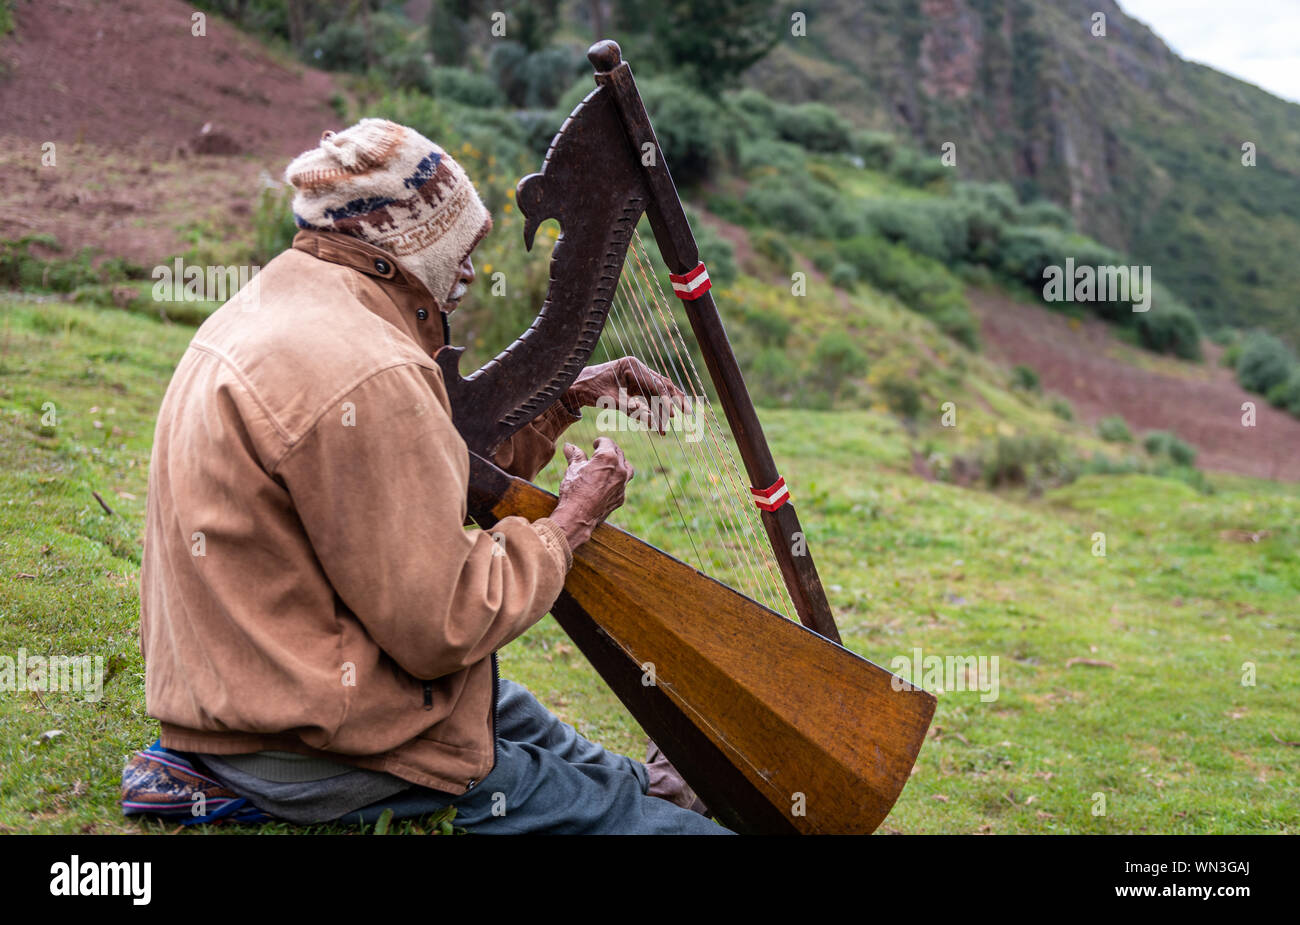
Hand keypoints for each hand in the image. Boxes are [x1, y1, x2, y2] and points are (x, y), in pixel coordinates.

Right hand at [549, 438, 633, 550]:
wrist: (577, 517)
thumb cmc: (573, 490)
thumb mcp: (573, 469)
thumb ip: (575, 455)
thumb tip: (569, 446)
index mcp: (607, 457)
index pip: (607, 442)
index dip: (599, 441)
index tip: (595, 444)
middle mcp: (619, 469)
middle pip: (618, 453)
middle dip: (610, 450)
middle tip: (601, 452)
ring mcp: (622, 485)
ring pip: (627, 469)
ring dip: (620, 464)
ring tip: (611, 465)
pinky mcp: (621, 498)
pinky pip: (622, 485)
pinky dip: (617, 481)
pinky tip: (607, 483)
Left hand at [566, 357, 688, 434]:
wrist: (575, 385)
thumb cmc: (589, 390)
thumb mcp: (610, 401)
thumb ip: (631, 410)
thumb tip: (651, 421)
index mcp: (631, 366)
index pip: (655, 384)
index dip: (666, 401)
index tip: (673, 416)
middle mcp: (636, 367)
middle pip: (661, 385)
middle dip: (674, 401)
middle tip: (688, 415)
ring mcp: (636, 375)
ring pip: (658, 391)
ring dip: (666, 406)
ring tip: (676, 421)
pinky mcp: (634, 383)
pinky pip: (650, 395)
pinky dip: (656, 407)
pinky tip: (662, 419)